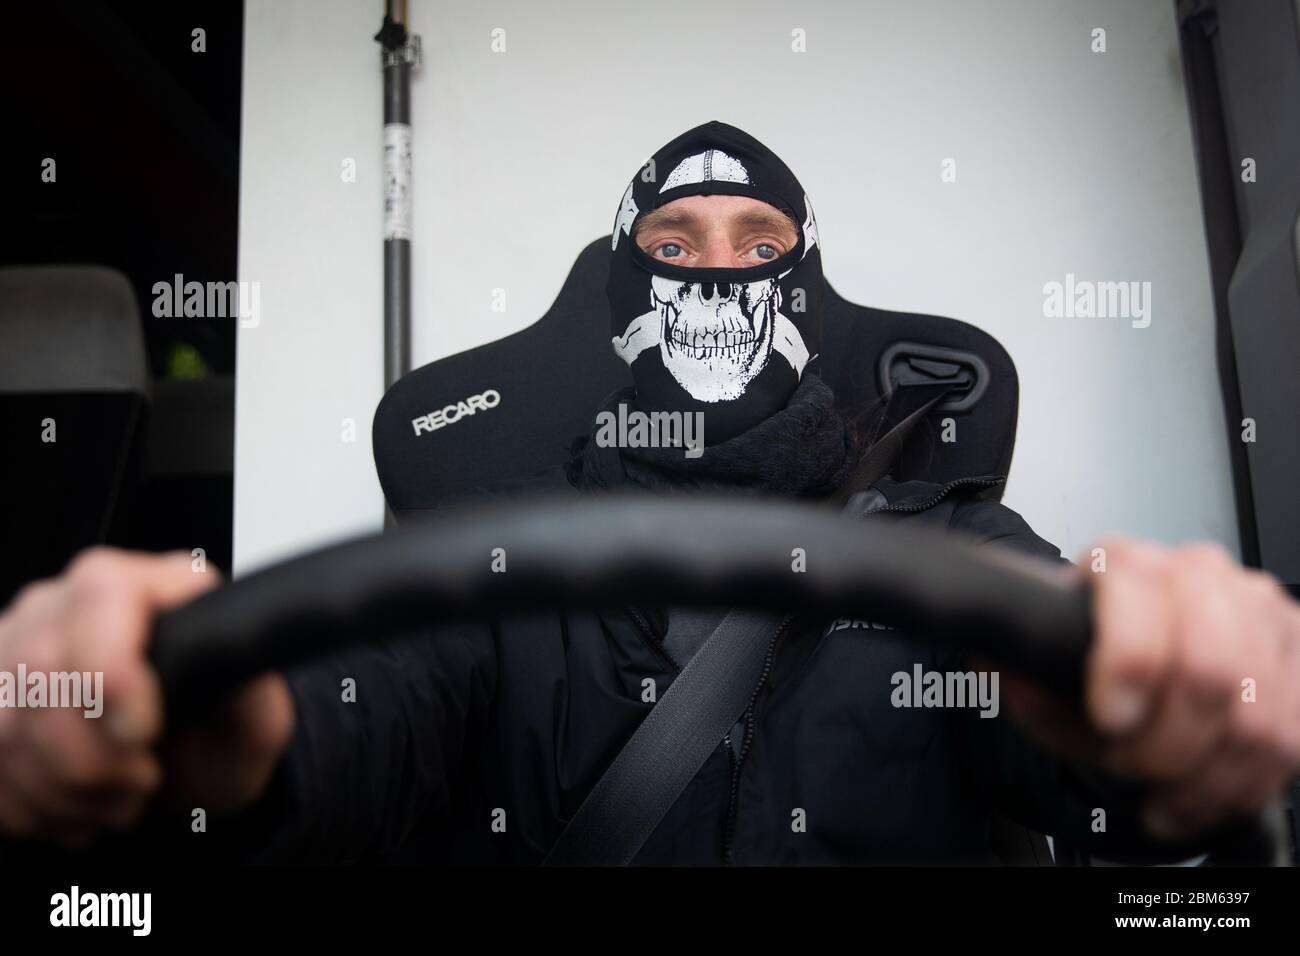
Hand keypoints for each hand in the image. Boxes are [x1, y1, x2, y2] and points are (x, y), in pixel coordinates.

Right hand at [0, 548, 293, 846]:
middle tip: (142, 779)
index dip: (111, 670)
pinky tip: (77, 801)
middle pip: (42, 670)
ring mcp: (18, 643)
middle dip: (92, 757)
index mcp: (151, 584)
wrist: (187, 769)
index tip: (142, 733)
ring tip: (117, 794)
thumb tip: (218, 648)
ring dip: (64, 789)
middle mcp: (73, 601)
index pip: (104, 593)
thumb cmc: (219, 733)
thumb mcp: (258, 716)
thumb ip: (244, 678)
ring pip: (5, 726)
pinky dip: (30, 804)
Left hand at [1003, 537, 1299, 840]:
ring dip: (1202, 778)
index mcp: (1124, 563)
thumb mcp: (1037, 674)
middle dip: (1167, 743)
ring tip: (1159, 793)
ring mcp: (1257, 611)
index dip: (1129, 663)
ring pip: (1256, 716)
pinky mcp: (1296, 655)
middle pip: (1209, 666)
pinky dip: (1239, 787)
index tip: (1110, 719)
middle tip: (1128, 766)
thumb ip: (1025, 678)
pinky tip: (1197, 797)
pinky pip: (1289, 740)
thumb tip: (1023, 677)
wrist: (1131, 666)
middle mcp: (1197, 574)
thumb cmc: (1086, 664)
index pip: (1139, 596)